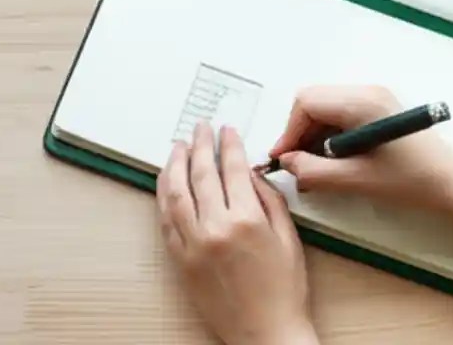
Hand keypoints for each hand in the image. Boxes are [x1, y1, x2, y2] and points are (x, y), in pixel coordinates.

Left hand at [157, 121, 318, 344]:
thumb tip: (249, 173)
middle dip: (199, 145)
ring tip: (178, 147)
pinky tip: (167, 182)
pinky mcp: (180, 261)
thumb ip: (269, 200)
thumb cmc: (284, 290)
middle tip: (200, 128)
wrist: (266, 333)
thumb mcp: (289, 238)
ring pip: (175, 193)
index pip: (232, 168)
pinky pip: (166, 220)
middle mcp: (216, 229)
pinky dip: (164, 196)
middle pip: (200, 174)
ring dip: (174, 165)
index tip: (226, 130)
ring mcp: (193, 245)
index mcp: (247, 220)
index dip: (228, 145)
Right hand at [269, 85, 452, 214]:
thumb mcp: (356, 180)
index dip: (289, 132)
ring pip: (325, 107)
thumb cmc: (410, 181)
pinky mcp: (379, 108)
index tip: (282, 160)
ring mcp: (374, 97)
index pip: (307, 104)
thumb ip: (314, 171)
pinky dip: (329, 134)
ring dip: (314, 134)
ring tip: (316, 166)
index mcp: (362, 102)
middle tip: (297, 164)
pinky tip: (334, 160)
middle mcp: (367, 91)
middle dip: (299, 132)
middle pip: (314, 101)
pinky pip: (341, 113)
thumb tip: (287, 163)